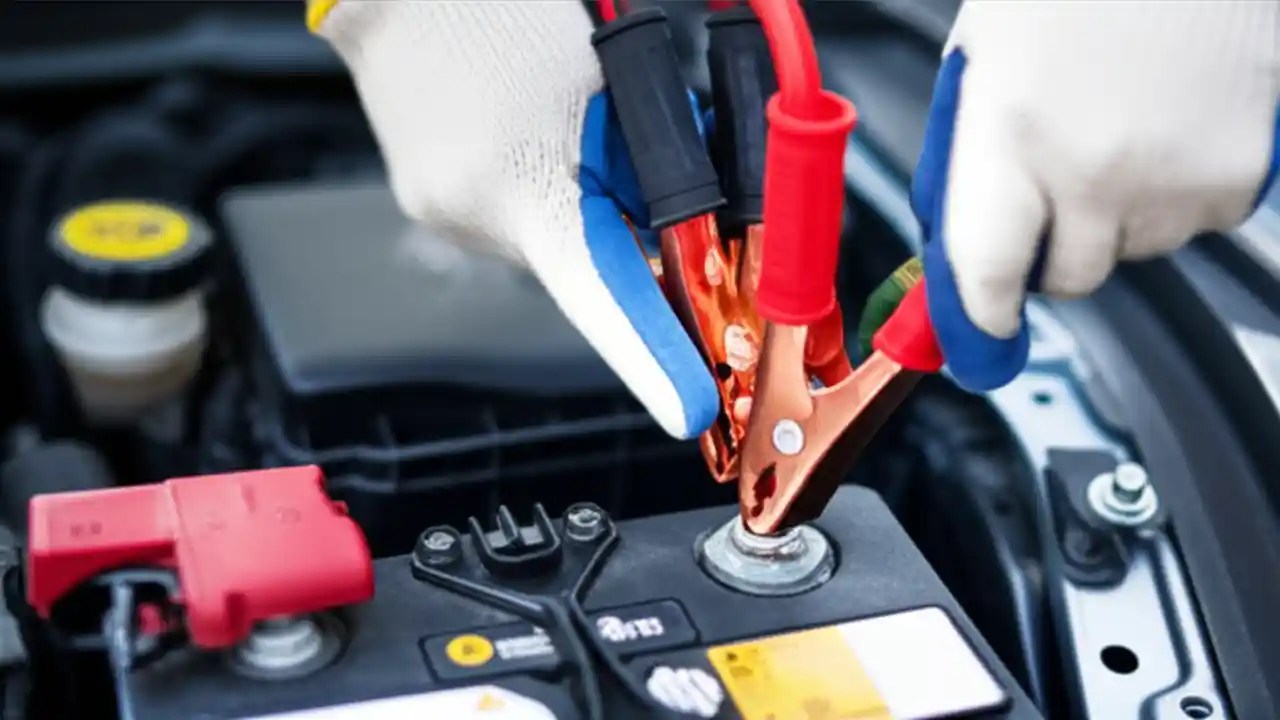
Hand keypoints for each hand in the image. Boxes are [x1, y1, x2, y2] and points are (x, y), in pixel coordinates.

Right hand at [314, 2, 718, 438]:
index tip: (689, 410)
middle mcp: (471, 215)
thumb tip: (678, 227)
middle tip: (632, 190)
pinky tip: (524, 142)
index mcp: (523, 183)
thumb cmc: (505, 12)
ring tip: (556, 133)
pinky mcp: (425, 201)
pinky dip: (532, 194)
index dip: (652, 361)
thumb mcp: (601, 86)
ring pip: (543, 240)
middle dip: (616, 239)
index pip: (602, 297)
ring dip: (570, 208)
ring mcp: (438, 211)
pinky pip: (504, 220)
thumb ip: (639, 166)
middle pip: (577, 266)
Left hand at [913, 1, 1278, 389]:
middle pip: (1065, 280)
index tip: (978, 336)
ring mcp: (1173, 176)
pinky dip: (1177, 192)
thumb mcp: (983, 60)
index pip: (985, 276)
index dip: (978, 318)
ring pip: (1134, 253)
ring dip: (1117, 217)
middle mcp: (1093, 168)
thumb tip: (959, 247)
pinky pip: (1195, 223)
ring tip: (1118, 127)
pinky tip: (1168, 123)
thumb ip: (970, 159)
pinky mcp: (1240, 175)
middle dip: (1048, 252)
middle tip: (1052, 190)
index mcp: (1010, 134)